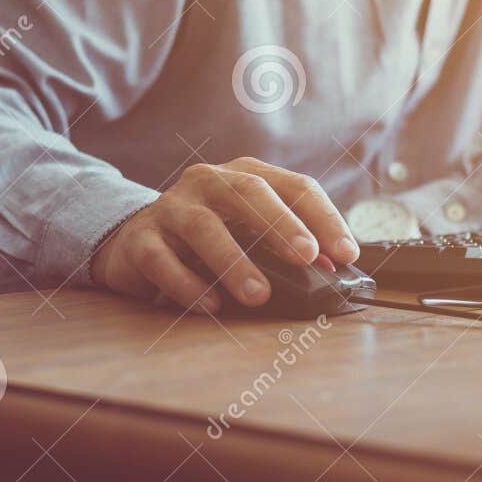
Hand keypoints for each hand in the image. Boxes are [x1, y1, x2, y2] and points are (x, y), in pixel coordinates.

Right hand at [90, 158, 358, 313]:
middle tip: (307, 256)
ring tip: (259, 295)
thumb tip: (332, 266)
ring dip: (235, 262)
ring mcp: (171, 208)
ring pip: (203, 226)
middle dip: (281, 224)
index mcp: (243, 175)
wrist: (135, 243)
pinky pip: (162, 260)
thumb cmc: (206, 240)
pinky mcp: (140, 239)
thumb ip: (288, 245)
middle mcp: (207, 182)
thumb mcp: (249, 234)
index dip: (323, 217)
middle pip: (248, 192)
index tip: (346, 252)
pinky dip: (187, 284)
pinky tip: (211, 306)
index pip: (294, 186)